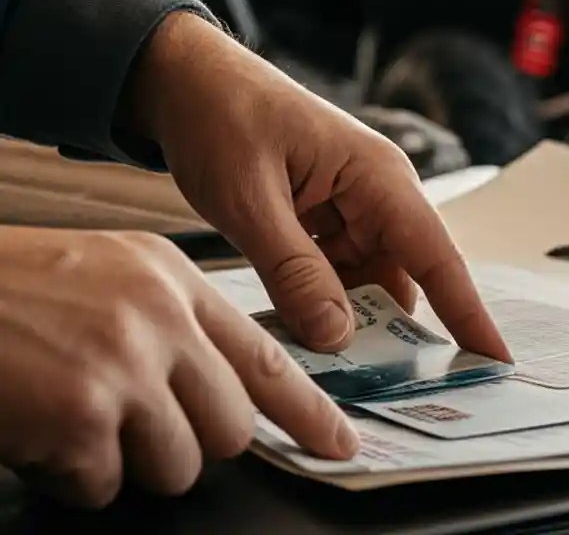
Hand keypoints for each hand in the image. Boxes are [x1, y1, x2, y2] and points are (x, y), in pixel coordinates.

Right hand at [0, 227, 356, 507]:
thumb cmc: (10, 292)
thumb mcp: (108, 280)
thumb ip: (172, 327)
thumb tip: (219, 392)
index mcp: (172, 282)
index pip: (265, 356)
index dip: (309, 410)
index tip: (339, 443)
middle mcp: (160, 318)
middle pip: (230, 427)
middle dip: (187, 443)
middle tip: (128, 423)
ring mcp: (125, 366)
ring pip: (178, 465)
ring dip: (125, 462)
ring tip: (73, 419)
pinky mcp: (81, 414)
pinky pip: (104, 484)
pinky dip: (68, 473)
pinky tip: (37, 429)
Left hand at [122, 13, 510, 361]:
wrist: (181, 77)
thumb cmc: (219, 116)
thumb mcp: (249, 199)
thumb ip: (294, 271)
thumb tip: (338, 335)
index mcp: (378, 177)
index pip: (437, 257)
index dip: (468, 313)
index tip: (496, 360)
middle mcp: (377, 194)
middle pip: (405, 278)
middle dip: (394, 332)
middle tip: (382, 388)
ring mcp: (351, 207)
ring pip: (368, 283)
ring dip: (350, 320)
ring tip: (327, 366)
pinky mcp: (324, 219)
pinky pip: (337, 274)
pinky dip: (322, 304)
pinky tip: (300, 330)